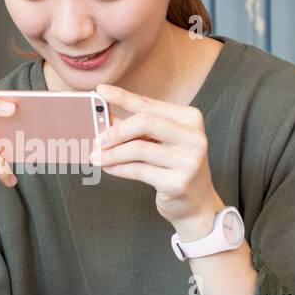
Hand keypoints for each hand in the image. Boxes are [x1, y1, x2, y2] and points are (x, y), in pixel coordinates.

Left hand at [90, 82, 223, 236]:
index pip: (149, 105)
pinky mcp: (178, 183)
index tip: (100, 91)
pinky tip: (108, 167)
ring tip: (96, 157)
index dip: (122, 97)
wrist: (197, 203)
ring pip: (138, 149)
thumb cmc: (175, 167)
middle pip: (144, 122)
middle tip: (97, 140)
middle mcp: (194, 137)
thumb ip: (137, 128)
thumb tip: (105, 117)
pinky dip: (118, 168)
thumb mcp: (161, 142)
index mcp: (191, 119)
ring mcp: (188, 161)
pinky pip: (138, 170)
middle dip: (115, 131)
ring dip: (111, 153)